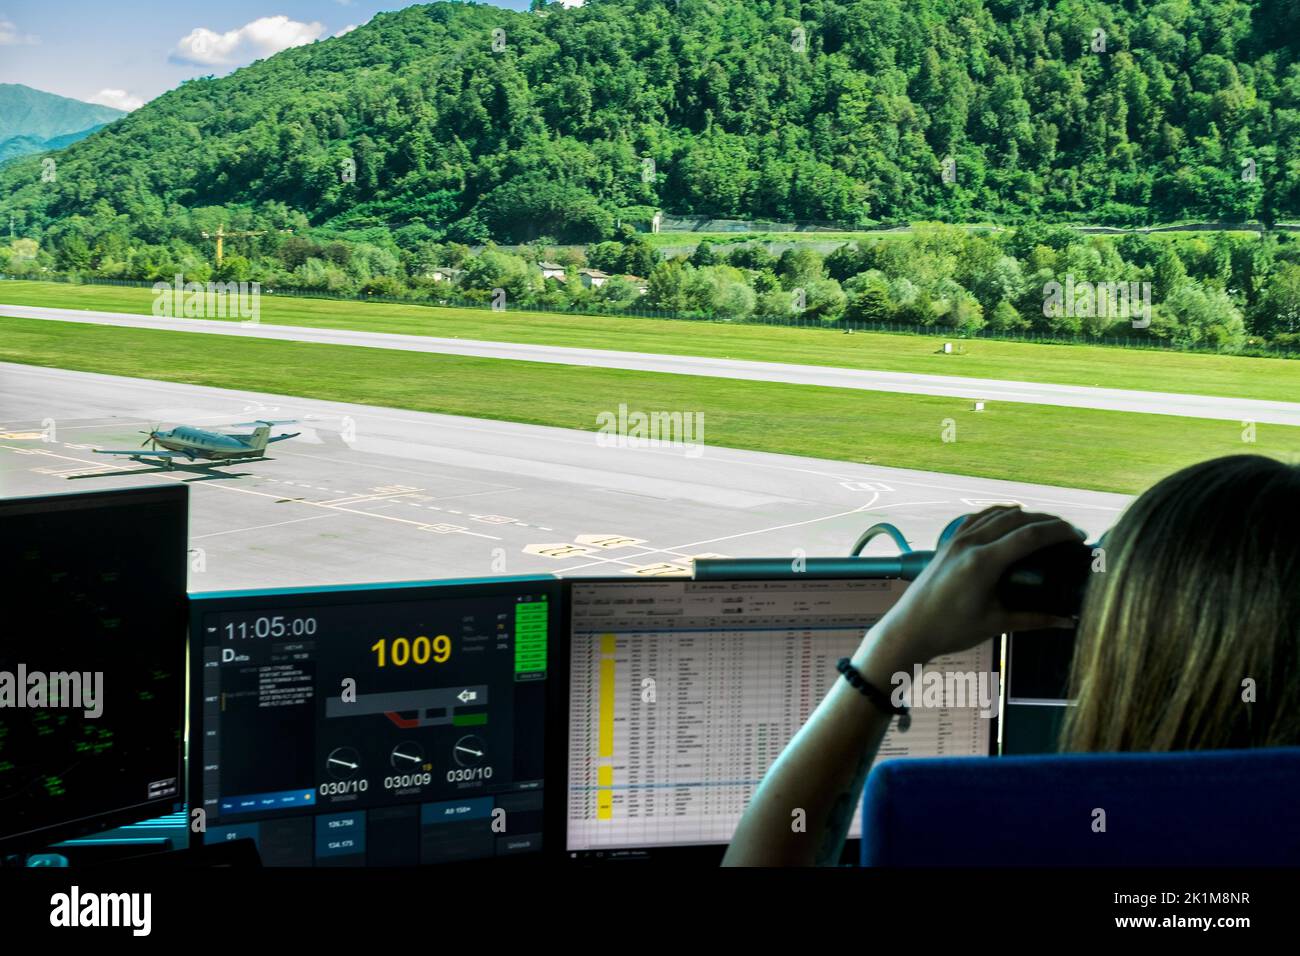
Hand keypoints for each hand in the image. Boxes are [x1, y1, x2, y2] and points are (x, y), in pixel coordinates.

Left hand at [856, 506, 1083, 676]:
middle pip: (1016, 518)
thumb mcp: (997, 624)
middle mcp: (968, 544)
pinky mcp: (948, 543)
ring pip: (997, 514)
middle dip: (1047, 521)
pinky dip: (999, 514)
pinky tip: (1011, 518)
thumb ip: (1035, 619)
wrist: (909, 629)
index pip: (1029, 535)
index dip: (1058, 531)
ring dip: (1025, 515)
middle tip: (1069, 532)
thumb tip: (1068, 620)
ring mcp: (956, 540)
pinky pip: (978, 518)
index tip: (1078, 537)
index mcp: (982, 563)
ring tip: (1047, 526)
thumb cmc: (950, 630)